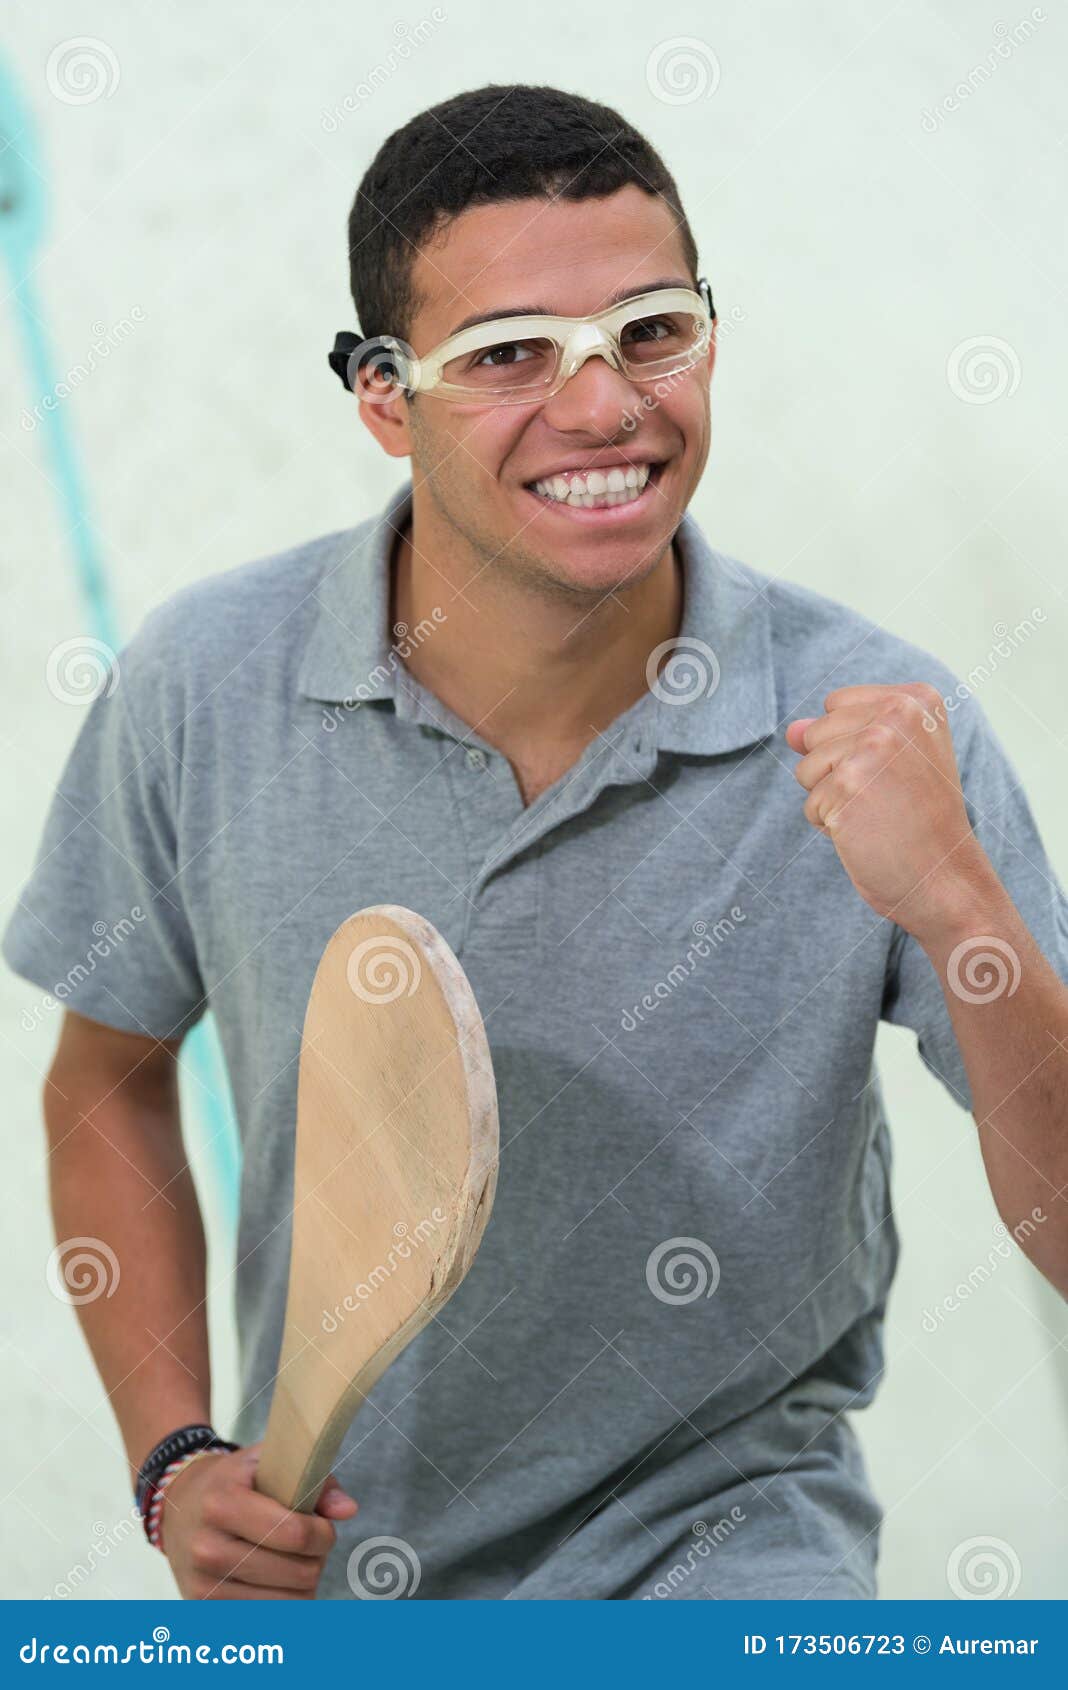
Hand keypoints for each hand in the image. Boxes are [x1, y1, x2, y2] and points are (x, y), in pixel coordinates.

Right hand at [160, 1441, 357, 1598]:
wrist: (178, 1506)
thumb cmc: (234, 1481)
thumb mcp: (268, 1462)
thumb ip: (314, 1481)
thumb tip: (348, 1510)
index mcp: (222, 1504)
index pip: (295, 1533)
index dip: (323, 1532)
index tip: (324, 1524)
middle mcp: (208, 1548)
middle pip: (298, 1573)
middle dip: (318, 1557)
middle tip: (310, 1542)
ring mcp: (204, 1585)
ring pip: (290, 1604)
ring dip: (304, 1583)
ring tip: (294, 1559)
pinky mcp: (204, 1610)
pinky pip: (268, 1620)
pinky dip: (284, 1603)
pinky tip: (277, 1580)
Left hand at [785, 682, 990, 941]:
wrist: (945, 879)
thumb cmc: (919, 823)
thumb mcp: (889, 763)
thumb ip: (839, 734)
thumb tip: (791, 730)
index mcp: (917, 699)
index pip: (836, 705)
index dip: (850, 746)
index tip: (895, 771)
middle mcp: (899, 712)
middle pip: (815, 733)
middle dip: (835, 772)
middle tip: (886, 797)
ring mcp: (874, 746)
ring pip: (806, 767)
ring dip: (831, 799)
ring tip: (877, 814)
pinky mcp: (849, 783)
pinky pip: (810, 803)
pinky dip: (831, 827)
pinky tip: (869, 833)